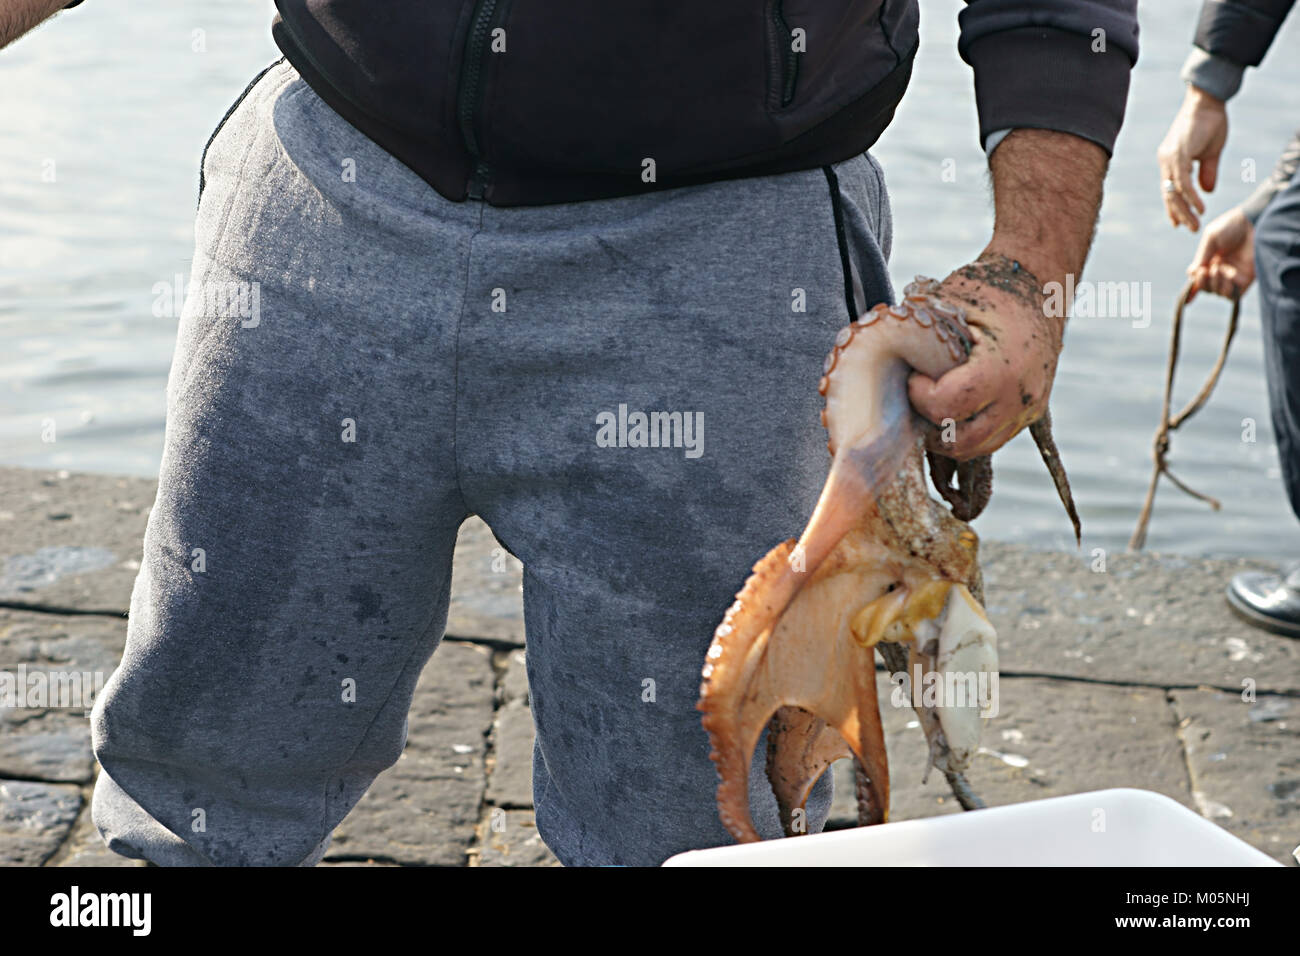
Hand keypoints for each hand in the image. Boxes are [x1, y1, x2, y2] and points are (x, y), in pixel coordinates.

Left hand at [907, 254, 1062, 460]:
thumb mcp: (954, 301)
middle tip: (916, 397)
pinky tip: (949, 410)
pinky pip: (991, 440)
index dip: (920, 395)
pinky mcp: (1028, 416)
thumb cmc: (994, 289)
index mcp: (1002, 368)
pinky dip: (965, 433)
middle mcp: (1019, 397)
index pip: (948, 405)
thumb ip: (921, 329)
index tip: (913, 374)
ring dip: (946, 436)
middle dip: (929, 424)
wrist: (1044, 289)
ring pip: (977, 448)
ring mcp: (1027, 411)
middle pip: (961, 441)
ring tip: (930, 405)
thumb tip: (880, 348)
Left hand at [1157, 85, 1228, 230]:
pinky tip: (1199, 207)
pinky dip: (1190, 196)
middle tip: (1189, 228)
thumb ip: (1206, 172)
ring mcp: (1169, 158)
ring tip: (1194, 223)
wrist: (1207, 101)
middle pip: (1169, 194)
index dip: (1173, 206)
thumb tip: (1207, 191)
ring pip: (1174, 191)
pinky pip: (1183, 181)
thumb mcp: (1210, 153)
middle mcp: (1166, 161)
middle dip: (1179, 213)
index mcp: (1170, 160)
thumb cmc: (1210, 123)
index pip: (1169, 189)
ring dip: (1185, 209)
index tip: (1178, 222)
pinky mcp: (1178, 154)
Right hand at [1186, 206, 1254, 301]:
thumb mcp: (1211, 238)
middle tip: (1204, 271)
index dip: (1194, 282)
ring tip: (1218, 269)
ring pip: (1217, 292)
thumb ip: (1201, 256)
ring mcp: (1233, 276)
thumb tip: (1192, 274)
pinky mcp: (1245, 280)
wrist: (1254, 223)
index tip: (1195, 276)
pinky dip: (1226, 290)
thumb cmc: (1232, 226)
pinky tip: (1228, 276)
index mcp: (1211, 260)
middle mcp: (1221, 270)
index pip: (1199, 278)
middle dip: (1202, 282)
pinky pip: (1232, 295)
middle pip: (1206, 287)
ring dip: (1214, 284)